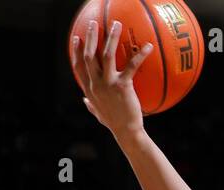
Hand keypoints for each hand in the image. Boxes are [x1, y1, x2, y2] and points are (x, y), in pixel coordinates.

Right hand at [71, 18, 154, 139]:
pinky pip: (131, 66)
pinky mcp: (123, 86)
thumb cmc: (113, 124)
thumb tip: (84, 100)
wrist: (126, 132)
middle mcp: (96, 84)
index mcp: (89, 89)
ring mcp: (108, 84)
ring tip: (116, 25)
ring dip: (111, 37)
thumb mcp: (98, 114)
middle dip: (90, 37)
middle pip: (89, 55)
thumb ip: (90, 105)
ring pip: (106, 55)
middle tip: (93, 23)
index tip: (76, 38)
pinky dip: (140, 55)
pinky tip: (148, 46)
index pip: (78, 66)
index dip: (76, 51)